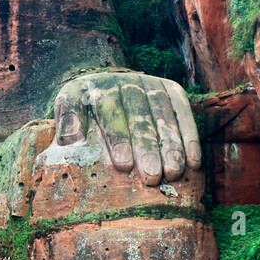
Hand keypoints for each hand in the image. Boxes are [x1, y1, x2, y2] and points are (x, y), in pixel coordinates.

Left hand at [53, 69, 201, 186]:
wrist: (101, 83)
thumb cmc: (82, 107)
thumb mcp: (67, 106)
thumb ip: (66, 120)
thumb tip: (70, 139)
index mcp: (99, 88)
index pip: (111, 114)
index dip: (119, 139)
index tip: (124, 166)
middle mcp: (128, 83)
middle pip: (141, 117)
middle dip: (148, 148)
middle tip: (152, 177)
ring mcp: (152, 85)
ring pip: (164, 116)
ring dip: (172, 146)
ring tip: (173, 172)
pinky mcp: (172, 89)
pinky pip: (184, 113)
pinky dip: (190, 137)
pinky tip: (193, 162)